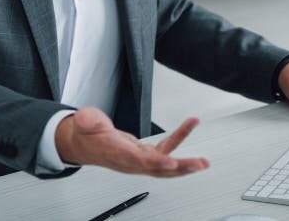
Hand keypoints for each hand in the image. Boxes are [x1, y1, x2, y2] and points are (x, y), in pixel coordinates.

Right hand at [54, 107, 209, 176]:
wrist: (85, 145)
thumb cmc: (86, 135)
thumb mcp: (83, 123)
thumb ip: (87, 120)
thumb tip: (87, 118)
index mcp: (118, 155)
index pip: (138, 161)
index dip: (155, 162)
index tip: (171, 161)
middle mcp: (132, 161)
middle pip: (159, 169)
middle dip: (181, 168)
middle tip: (200, 164)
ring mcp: (140, 160)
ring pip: (166, 165)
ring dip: (186, 163)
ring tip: (204, 161)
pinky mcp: (145, 154)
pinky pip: (165, 148)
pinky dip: (179, 136)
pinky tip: (189, 125)